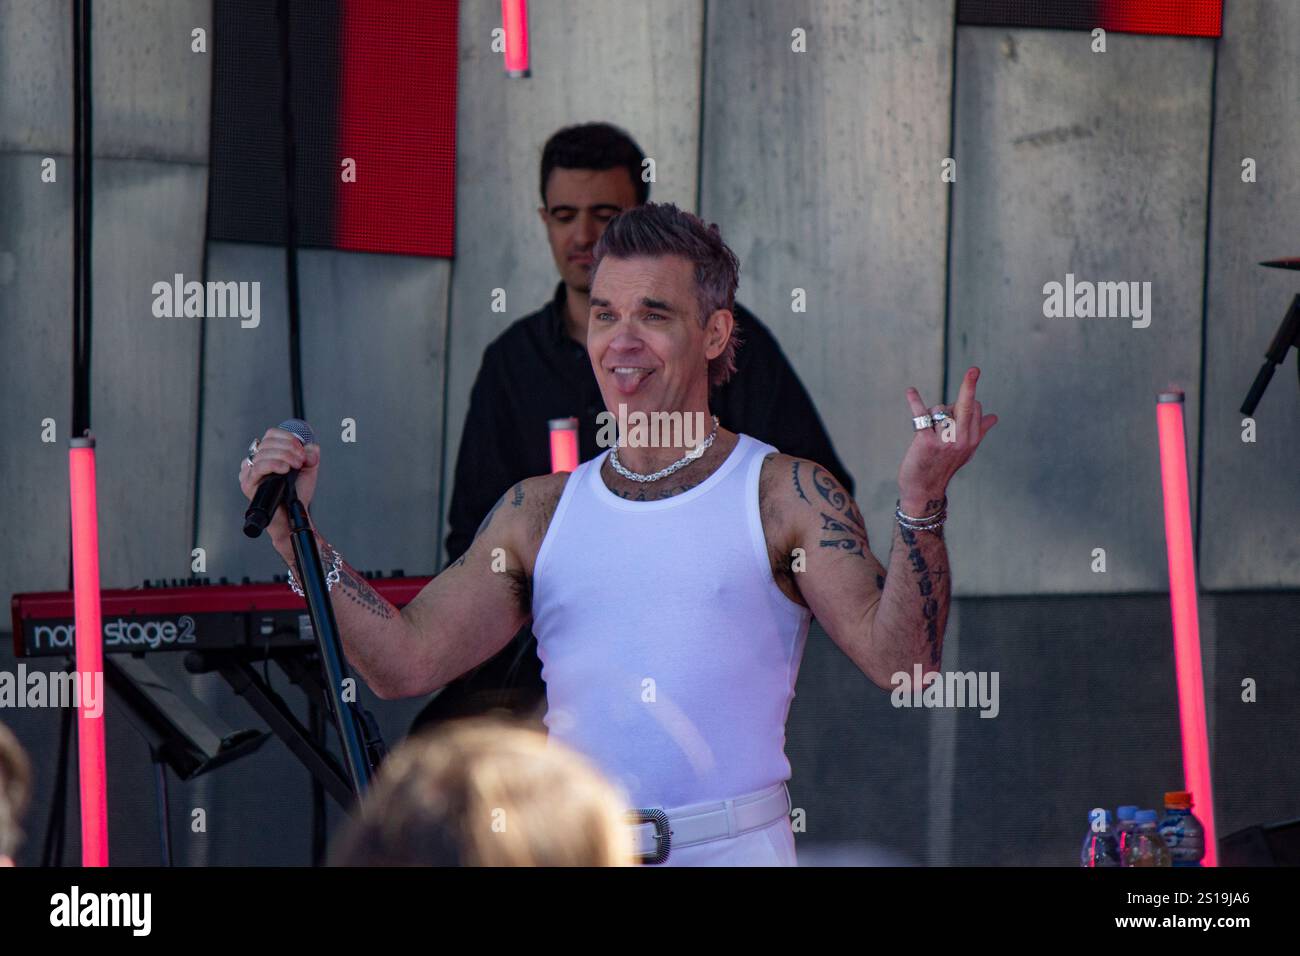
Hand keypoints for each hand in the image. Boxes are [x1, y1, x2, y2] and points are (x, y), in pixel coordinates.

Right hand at [238, 426, 320, 548]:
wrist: (294, 513)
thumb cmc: (297, 492)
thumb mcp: (308, 470)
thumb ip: (311, 456)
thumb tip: (311, 448)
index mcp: (268, 454)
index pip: (271, 435)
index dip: (287, 437)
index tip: (301, 449)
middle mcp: (256, 461)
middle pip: (268, 443)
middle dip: (289, 448)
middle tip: (301, 460)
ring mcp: (250, 472)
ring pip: (263, 454)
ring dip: (284, 456)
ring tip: (296, 466)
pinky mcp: (248, 484)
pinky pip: (257, 468)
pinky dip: (273, 465)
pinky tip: (285, 469)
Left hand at [898, 367, 996, 510]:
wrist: (924, 490)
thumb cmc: (943, 466)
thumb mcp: (966, 450)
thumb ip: (980, 430)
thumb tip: (995, 416)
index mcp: (972, 439)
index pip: (975, 408)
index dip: (965, 402)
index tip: (959, 407)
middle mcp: (962, 440)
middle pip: (966, 405)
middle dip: (970, 385)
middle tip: (974, 369)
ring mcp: (944, 441)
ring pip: (939, 409)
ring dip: (931, 415)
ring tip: (927, 434)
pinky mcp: (925, 442)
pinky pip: (921, 415)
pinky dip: (915, 402)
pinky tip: (910, 392)